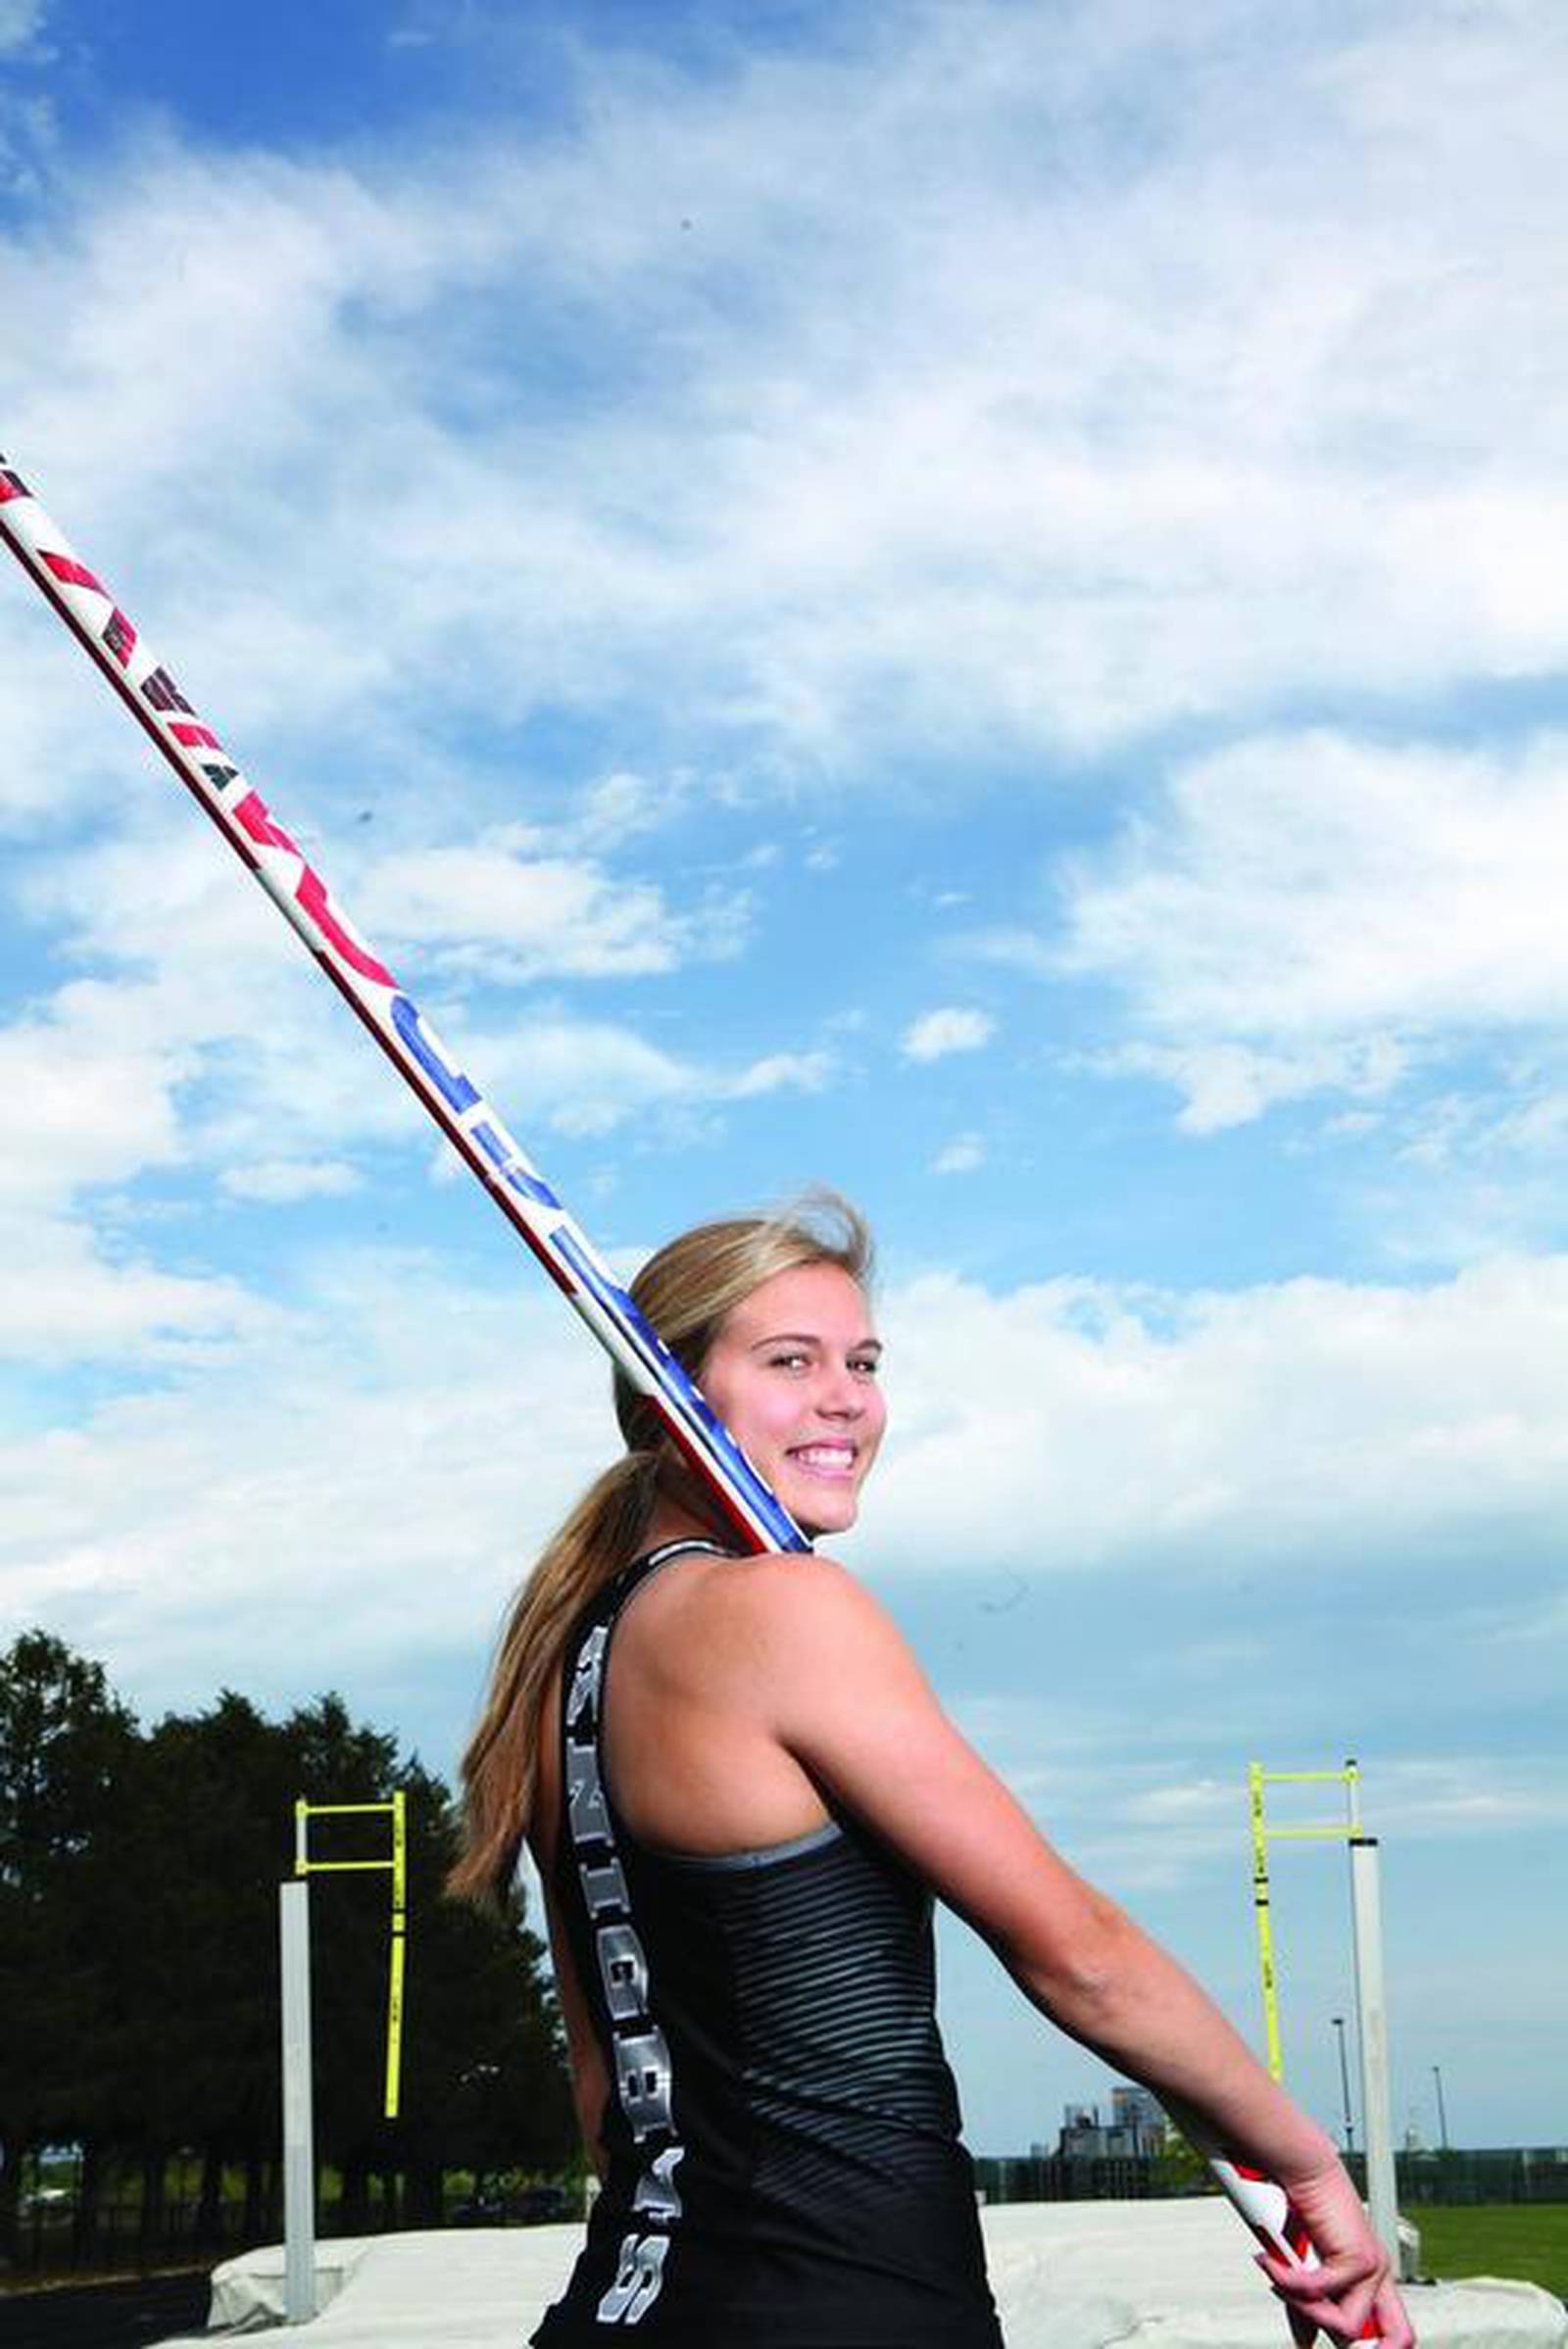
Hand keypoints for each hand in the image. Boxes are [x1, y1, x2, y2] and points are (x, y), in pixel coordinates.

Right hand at [1256, 2163, 1415, 2347]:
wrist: (1303, 2167)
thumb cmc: (1303, 2210)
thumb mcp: (1307, 2270)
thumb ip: (1310, 2306)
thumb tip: (1306, 2345)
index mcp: (1373, 2280)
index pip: (1396, 2333)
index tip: (1338, 2346)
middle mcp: (1380, 2276)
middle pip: (1399, 2339)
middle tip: (1317, 2333)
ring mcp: (1373, 2268)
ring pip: (1346, 2325)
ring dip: (1305, 2309)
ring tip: (1280, 2282)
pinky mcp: (1358, 2257)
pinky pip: (1321, 2292)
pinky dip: (1289, 2283)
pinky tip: (1273, 2263)